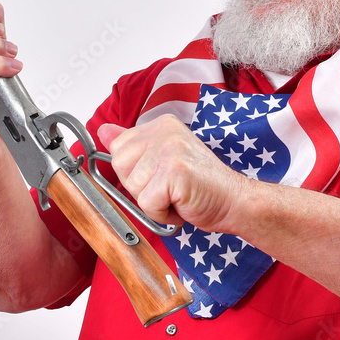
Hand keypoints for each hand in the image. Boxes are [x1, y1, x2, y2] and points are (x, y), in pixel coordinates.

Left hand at [98, 115, 246, 231]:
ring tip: (177, 196)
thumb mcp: (164, 160)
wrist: (235, 202)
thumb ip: (134, 145)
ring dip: (153, 203)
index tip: (159, 176)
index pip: (119, 149)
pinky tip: (182, 204)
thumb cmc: (202, 186)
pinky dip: (162, 214)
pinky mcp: (174, 171)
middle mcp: (165, 131)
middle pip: (121, 166)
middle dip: (141, 188)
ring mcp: (170, 149)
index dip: (135, 173)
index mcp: (161, 125)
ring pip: (133, 187)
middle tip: (170, 188)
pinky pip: (147, 203)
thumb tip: (103, 131)